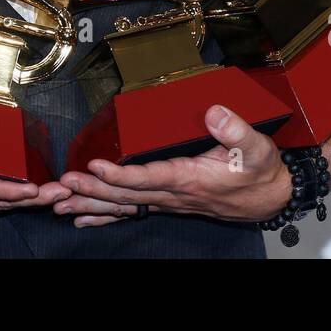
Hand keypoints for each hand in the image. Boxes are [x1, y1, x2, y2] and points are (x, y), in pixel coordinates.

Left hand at [54, 104, 291, 227]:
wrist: (270, 197)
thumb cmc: (260, 170)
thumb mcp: (257, 147)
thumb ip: (236, 130)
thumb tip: (214, 112)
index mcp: (190, 178)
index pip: (148, 178)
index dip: (120, 175)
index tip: (95, 167)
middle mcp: (174, 193)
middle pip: (126, 196)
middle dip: (92, 191)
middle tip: (62, 186)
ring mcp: (168, 200)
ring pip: (123, 205)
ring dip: (91, 204)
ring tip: (61, 205)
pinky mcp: (167, 200)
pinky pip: (131, 210)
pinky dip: (106, 214)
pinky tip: (84, 218)